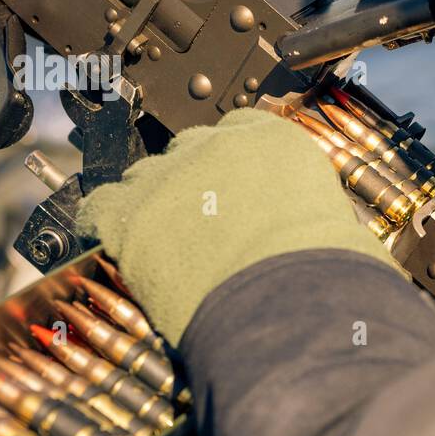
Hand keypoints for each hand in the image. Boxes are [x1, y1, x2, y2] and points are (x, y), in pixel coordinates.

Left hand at [77, 108, 396, 344]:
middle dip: (193, 182)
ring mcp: (169, 177)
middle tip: (203, 225)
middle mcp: (218, 145)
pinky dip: (107, 226)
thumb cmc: (325, 277)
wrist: (290, 307)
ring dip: (152, 205)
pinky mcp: (130, 215)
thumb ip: (304, 206)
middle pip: (189, 151)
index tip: (234, 185)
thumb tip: (299, 224)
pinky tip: (120, 249)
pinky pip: (100, 209)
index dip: (233, 163)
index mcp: (275, 141)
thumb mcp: (333, 222)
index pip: (242, 128)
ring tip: (166, 247)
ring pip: (144, 177)